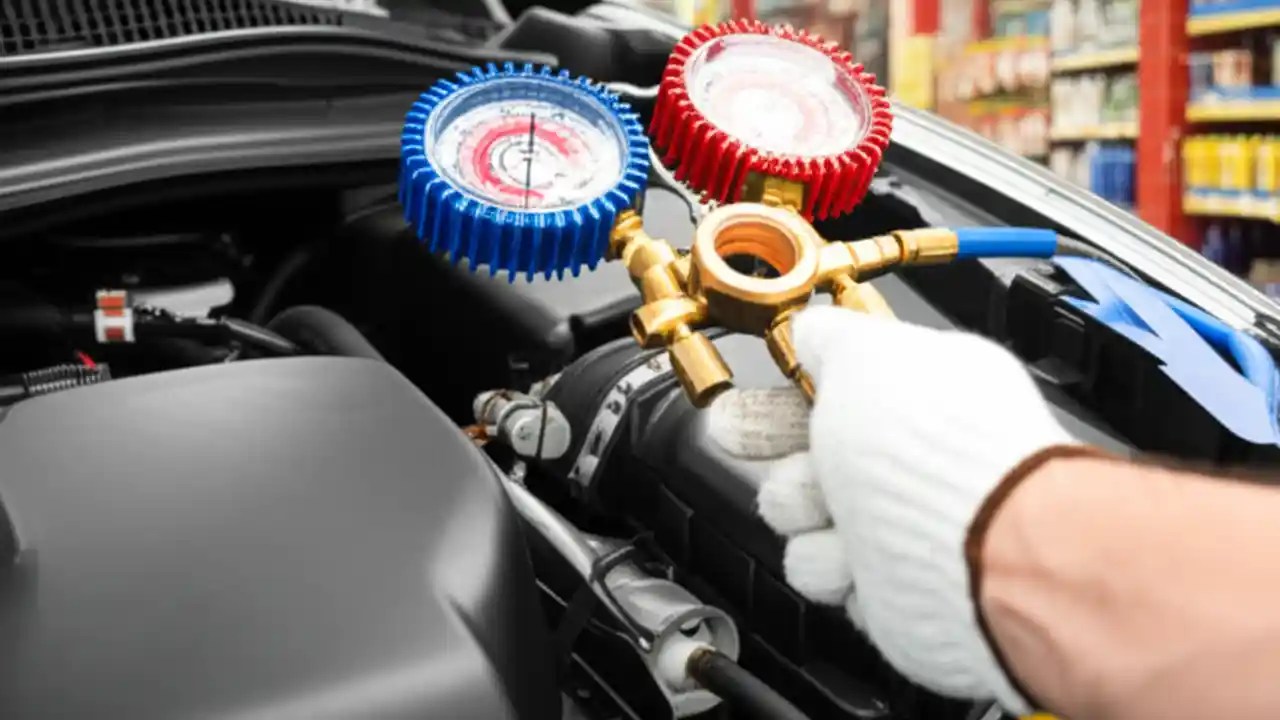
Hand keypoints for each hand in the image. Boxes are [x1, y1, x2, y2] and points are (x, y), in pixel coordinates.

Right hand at [750, 306, 1076, 712]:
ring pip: (806, 510)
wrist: (970, 554)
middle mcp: (916, 456)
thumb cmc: (933, 453)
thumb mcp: (865, 354)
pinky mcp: (889, 582)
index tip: (747, 389)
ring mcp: (902, 520)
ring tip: (817, 505)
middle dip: (775, 444)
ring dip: (798, 506)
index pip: (841, 383)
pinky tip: (848, 554)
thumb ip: (832, 337)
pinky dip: (827, 563)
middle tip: (743, 437)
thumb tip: (811, 327)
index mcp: (925, 391)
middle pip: (816, 446)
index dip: (785, 384)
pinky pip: (822, 568)